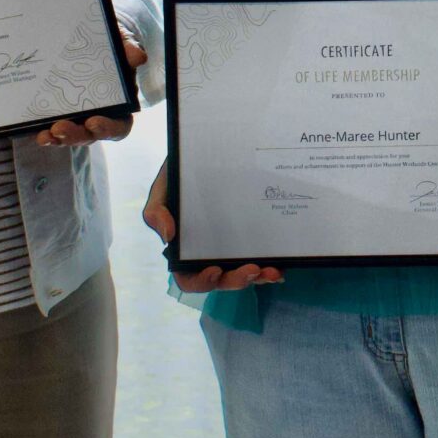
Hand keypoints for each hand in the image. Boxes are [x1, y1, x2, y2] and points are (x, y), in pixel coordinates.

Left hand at [35, 21, 146, 146]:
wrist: (89, 39)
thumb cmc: (109, 47)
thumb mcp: (120, 44)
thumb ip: (128, 50)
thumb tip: (138, 57)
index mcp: (120, 106)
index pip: (118, 127)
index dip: (107, 128)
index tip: (93, 122)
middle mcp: (98, 117)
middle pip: (89, 135)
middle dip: (74, 135)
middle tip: (59, 127)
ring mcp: (77, 119)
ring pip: (68, 136)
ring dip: (57, 137)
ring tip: (44, 135)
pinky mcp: (57, 114)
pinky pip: (51, 129)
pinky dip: (43, 131)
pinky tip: (33, 129)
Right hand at [141, 159, 281, 293]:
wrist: (203, 155)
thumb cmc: (179, 176)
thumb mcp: (163, 190)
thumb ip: (156, 213)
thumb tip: (169, 236)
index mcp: (185, 250)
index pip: (189, 278)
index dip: (201, 281)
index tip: (214, 270)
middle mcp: (209, 253)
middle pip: (222, 279)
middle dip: (237, 280)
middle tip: (254, 269)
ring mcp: (231, 247)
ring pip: (244, 273)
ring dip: (259, 277)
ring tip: (273, 272)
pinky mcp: (251, 236)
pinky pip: (261, 256)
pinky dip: (270, 265)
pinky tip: (281, 265)